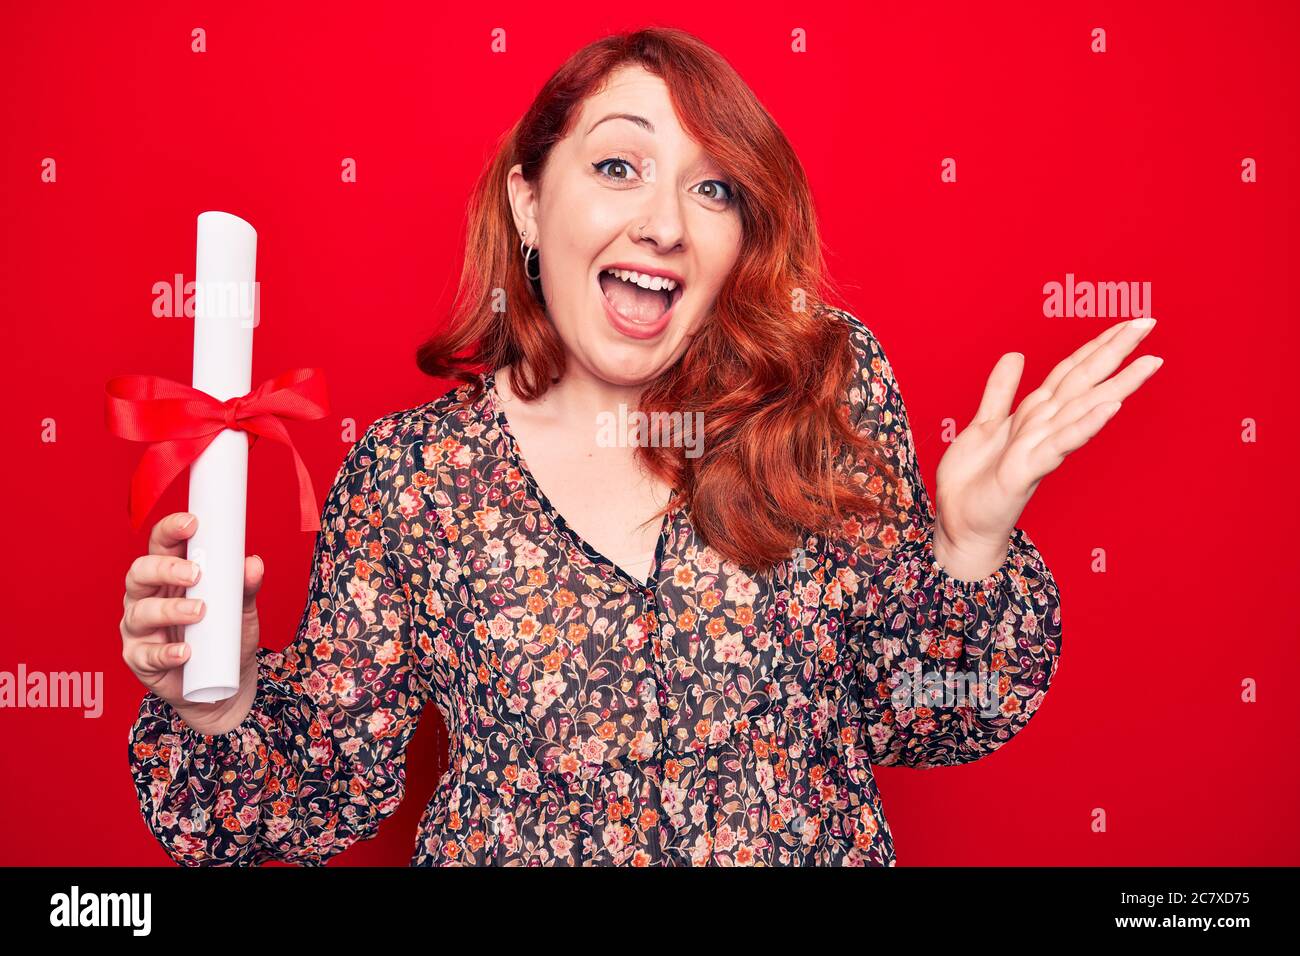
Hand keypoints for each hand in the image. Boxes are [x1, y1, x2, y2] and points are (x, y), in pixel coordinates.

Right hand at [120, 511, 265, 734]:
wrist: (224, 683)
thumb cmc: (225, 637)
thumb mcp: (241, 609)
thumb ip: (245, 587)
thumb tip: (253, 563)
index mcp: (168, 576)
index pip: (161, 545)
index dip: (170, 531)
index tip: (192, 524)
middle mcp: (146, 597)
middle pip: (140, 572)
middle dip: (166, 569)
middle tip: (196, 573)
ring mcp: (139, 628)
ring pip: (140, 612)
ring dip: (170, 610)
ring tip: (200, 612)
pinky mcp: (139, 659)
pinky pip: (146, 654)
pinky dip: (166, 652)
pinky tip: (185, 651)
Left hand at [932, 318, 1163, 579]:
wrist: (959, 524)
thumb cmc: (975, 482)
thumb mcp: (983, 426)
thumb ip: (1000, 393)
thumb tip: (1016, 355)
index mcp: (1034, 416)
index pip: (1070, 372)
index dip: (1096, 345)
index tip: (1128, 321)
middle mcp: (1044, 429)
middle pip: (1084, 383)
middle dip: (1115, 352)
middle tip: (1149, 322)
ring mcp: (1038, 449)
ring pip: (1081, 410)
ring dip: (1114, 385)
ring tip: (1147, 362)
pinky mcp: (1025, 471)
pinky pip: (1059, 444)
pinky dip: (1084, 425)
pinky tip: (1108, 407)